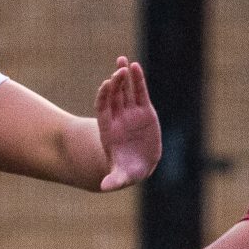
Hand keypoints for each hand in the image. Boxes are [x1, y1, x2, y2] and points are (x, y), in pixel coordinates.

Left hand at [95, 57, 160, 191]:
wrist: (137, 167)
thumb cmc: (126, 172)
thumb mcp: (121, 177)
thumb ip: (114, 180)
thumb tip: (104, 187)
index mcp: (109, 130)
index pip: (104, 108)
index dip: (104, 96)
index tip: (107, 84)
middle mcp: (118, 119)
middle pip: (114, 96)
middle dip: (115, 82)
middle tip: (118, 69)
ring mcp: (131, 114)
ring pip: (126, 91)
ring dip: (124, 76)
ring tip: (123, 61)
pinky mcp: (145, 112)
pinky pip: (140, 93)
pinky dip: (138, 81)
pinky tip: (136, 67)